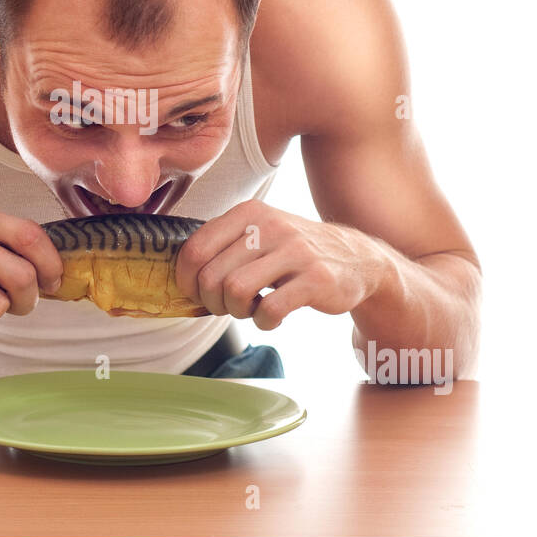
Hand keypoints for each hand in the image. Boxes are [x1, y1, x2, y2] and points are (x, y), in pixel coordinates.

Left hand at [173, 201, 387, 330]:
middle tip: (228, 305)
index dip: (187, 281)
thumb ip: (221, 246)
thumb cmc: (292, 252)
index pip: (195, 250)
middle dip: (212, 301)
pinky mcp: (316, 279)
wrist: (356, 259)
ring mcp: (295, 251)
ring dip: (236, 312)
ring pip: (236, 291)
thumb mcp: (258, 234)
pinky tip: (271, 317)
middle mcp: (270, 226)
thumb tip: (181, 278)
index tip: (197, 293)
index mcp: (248, 213)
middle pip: (212, 276)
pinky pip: (270, 310)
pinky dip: (264, 322)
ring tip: (250, 309)